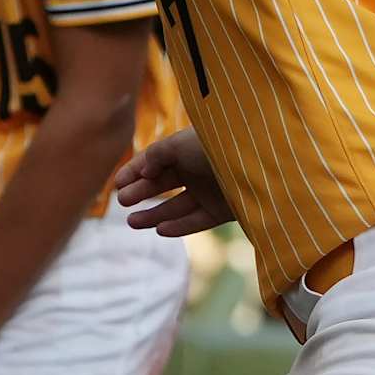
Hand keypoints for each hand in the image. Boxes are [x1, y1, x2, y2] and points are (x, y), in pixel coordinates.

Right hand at [114, 128, 233, 236]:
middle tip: (122, 202)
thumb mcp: (179, 144)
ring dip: (154, 214)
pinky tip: (160, 229)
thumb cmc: (215, 147)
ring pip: (177, 206)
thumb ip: (156, 155)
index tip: (117, 184)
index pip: (156, 160)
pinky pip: (197, 220)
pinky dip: (179, 226)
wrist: (258, 163)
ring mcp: (211, 191)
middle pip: (164, 184)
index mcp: (188, 148)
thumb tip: (144, 170)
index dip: (136, 171)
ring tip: (132, 222)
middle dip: (141, 192)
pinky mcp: (224, 210)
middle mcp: (198, 169)